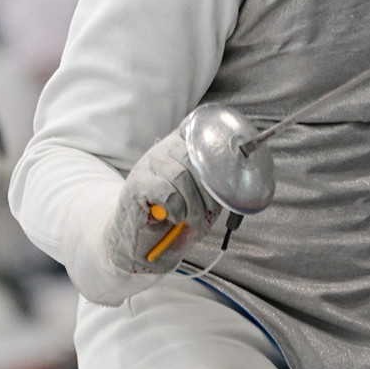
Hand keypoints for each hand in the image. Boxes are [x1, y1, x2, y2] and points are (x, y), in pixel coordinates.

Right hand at [104, 127, 222, 276]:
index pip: (195, 127)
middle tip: (209, 210)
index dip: (213, 139)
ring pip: (182, 175)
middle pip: (194, 157)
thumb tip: (232, 184)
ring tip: (191, 219)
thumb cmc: (173, 217)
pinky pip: (167, 192)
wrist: (137, 241)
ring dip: (193, 204)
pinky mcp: (137, 185)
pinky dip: (177, 209)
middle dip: (208, 189)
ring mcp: (148, 165)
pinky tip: (175, 217)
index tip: (226, 161)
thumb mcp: (200, 199)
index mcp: (180, 147)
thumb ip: (212, 186)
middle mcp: (163, 150)